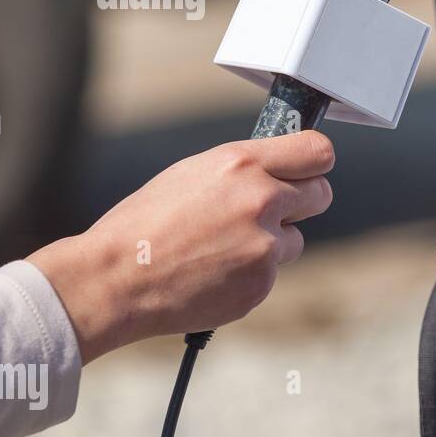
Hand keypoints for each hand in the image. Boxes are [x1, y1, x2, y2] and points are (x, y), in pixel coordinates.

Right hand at [28, 131, 334, 362]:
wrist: (115, 279)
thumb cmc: (144, 224)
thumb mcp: (192, 174)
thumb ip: (244, 171)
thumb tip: (279, 171)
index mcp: (242, 164)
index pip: (317, 152)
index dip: (313, 163)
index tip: (309, 169)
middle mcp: (261, 201)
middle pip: (320, 195)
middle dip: (301, 203)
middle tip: (272, 212)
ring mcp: (264, 247)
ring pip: (295, 240)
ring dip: (271, 243)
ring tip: (221, 248)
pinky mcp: (261, 284)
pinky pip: (271, 273)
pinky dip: (250, 274)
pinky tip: (213, 272)